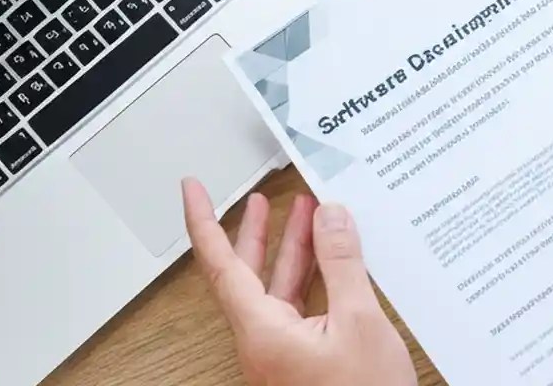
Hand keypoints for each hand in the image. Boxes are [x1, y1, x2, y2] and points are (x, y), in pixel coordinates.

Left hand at [181, 178, 416, 385]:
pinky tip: (333, 261)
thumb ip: (342, 264)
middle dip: (256, 230)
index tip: (193, 190)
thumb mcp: (359, 322)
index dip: (203, 221)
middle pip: (246, 273)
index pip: (220, 264)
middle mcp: (264, 341)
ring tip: (310, 214)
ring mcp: (283, 353)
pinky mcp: (303, 361)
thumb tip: (330, 217)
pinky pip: (299, 308)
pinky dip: (314, 277)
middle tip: (261, 197)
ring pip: (277, 290)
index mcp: (262, 331)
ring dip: (293, 251)